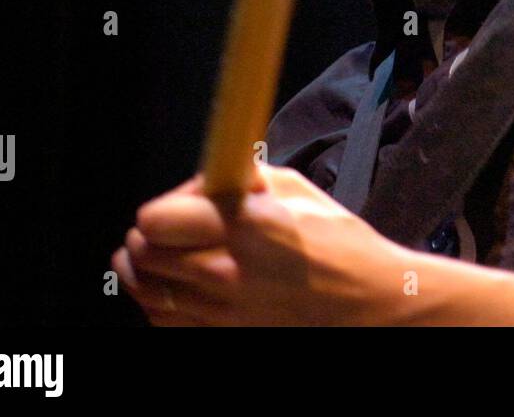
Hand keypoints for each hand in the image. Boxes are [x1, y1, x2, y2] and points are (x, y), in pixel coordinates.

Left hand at [111, 162, 413, 325]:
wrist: (372, 305)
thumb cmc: (342, 245)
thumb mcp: (300, 193)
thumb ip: (248, 180)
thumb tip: (213, 175)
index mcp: (247, 228)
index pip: (157, 220)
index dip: (165, 208)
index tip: (183, 206)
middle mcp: (227, 274)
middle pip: (142, 255)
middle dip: (151, 236)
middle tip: (173, 231)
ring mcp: (222, 315)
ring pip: (145, 291)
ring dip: (147, 270)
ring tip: (164, 257)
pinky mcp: (224, 338)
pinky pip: (162, 323)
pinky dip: (160, 303)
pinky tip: (177, 289)